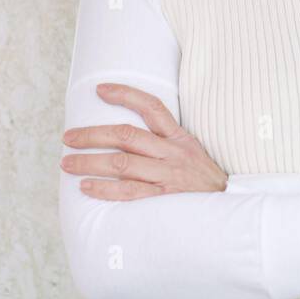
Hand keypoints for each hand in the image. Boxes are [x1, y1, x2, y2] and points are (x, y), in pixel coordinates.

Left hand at [60, 82, 227, 198]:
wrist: (232, 208)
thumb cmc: (204, 181)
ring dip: (90, 162)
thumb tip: (128, 134)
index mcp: (179, 138)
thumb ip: (165, 141)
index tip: (100, 90)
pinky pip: (129, 192)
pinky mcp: (164, 200)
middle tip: (68, 137)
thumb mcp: (191, 151)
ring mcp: (167, 177)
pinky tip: (86, 187)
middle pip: (126, 135)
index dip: (125, 95)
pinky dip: (105, 189)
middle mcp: (172, 153)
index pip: (152, 107)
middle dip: (92, 134)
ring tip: (68, 162)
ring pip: (122, 163)